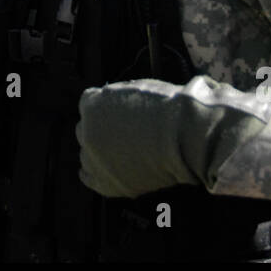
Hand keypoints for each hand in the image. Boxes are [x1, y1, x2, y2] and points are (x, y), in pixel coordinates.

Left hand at [76, 76, 270, 198]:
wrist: (185, 138)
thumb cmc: (167, 110)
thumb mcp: (136, 87)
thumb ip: (115, 96)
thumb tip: (110, 104)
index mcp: (91, 104)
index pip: (89, 103)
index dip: (105, 107)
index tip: (118, 112)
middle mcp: (87, 131)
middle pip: (86, 128)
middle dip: (101, 128)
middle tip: (123, 132)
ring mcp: (94, 159)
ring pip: (87, 153)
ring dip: (100, 150)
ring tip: (123, 151)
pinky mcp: (106, 183)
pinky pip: (88, 177)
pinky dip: (95, 173)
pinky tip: (106, 169)